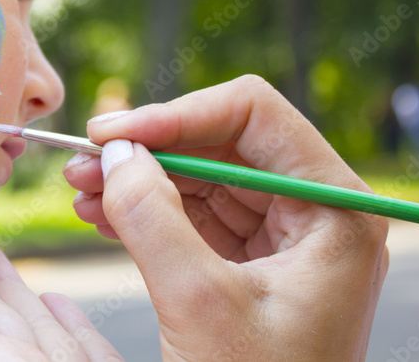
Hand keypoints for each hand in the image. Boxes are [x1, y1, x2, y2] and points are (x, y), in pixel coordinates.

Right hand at [64, 75, 388, 360]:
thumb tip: (115, 153)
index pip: (255, 115)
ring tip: (81, 187)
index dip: (177, 113)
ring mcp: (285, 238)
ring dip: (139, 177)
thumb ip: (152, 218)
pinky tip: (100, 211)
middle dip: (149, 149)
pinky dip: (146, 209)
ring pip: (202, 176)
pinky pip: (195, 215)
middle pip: (223, 142)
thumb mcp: (199, 304)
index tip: (112, 134)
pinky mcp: (253, 263)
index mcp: (336, 209)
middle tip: (84, 161)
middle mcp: (317, 212)